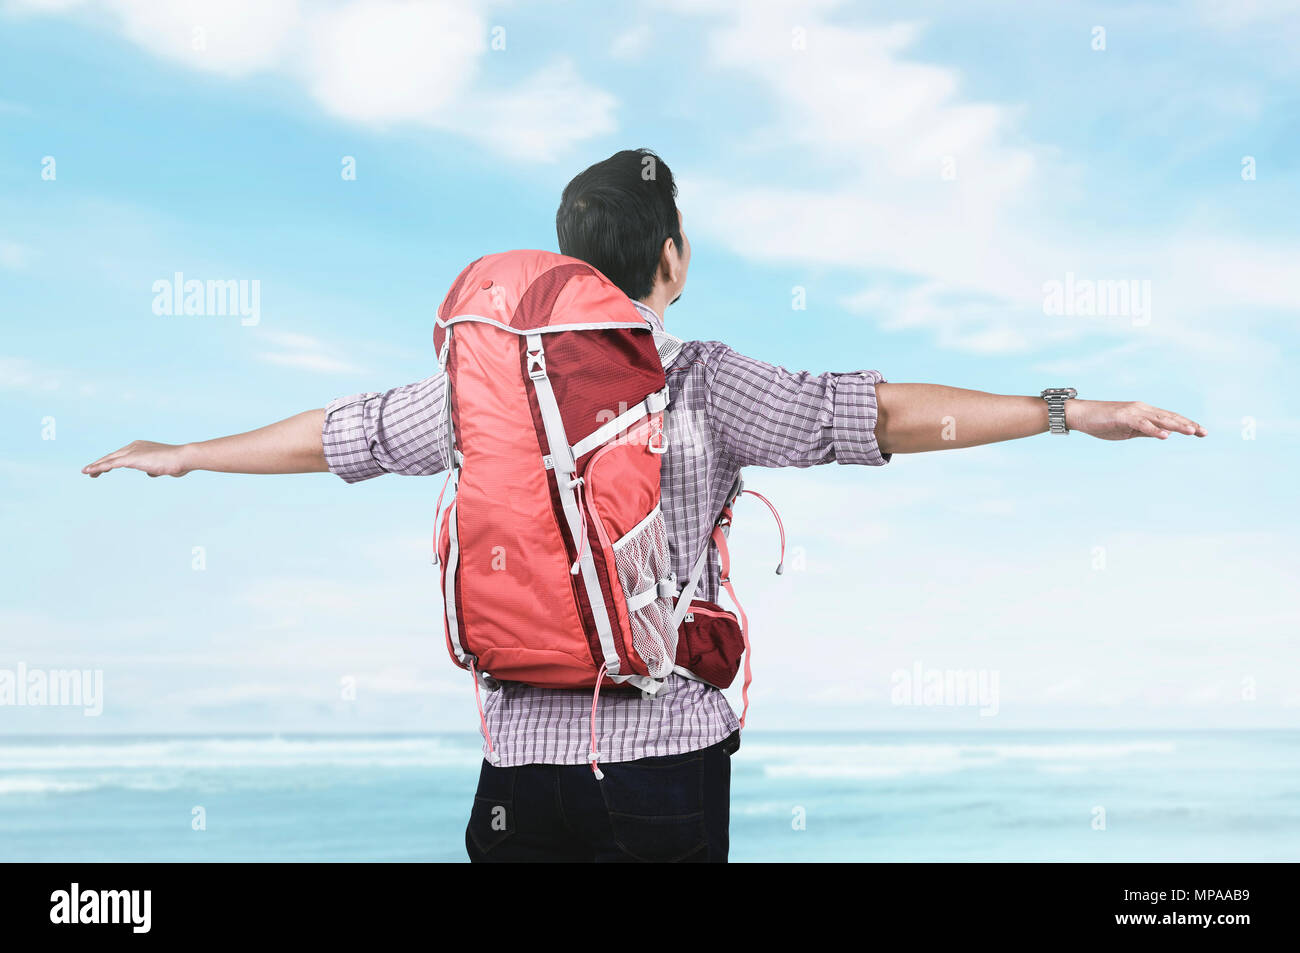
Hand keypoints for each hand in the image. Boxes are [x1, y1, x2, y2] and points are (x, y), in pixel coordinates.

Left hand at [82, 440, 191, 477]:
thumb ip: (155, 468)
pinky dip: (98, 467)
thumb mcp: (164, 467)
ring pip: (108, 459)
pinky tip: (90, 471)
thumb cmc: (178, 462)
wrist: (182, 458)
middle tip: (90, 471)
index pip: (121, 455)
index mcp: (141, 447)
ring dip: (96, 466)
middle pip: (112, 456)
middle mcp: (134, 446)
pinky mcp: (131, 458)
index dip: (111, 462)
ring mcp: (132, 452)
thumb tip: (151, 473)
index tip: (103, 468)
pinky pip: (110, 464)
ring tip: (87, 472)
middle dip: (100, 463)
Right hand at [1065, 400, 1206, 440]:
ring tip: (1191, 431)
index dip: (1186, 424)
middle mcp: (1142, 409)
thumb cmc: (1102, 422)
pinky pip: (1142, 424)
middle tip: (1204, 432)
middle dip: (1187, 424)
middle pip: (1169, 417)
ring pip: (1159, 419)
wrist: (1080, 414)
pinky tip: (1165, 436)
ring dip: (1176, 425)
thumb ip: (1145, 431)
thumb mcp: (1127, 430)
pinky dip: (1154, 429)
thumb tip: (1163, 434)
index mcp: (1144, 412)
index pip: (1169, 418)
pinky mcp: (1123, 416)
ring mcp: (1133, 411)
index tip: (1201, 432)